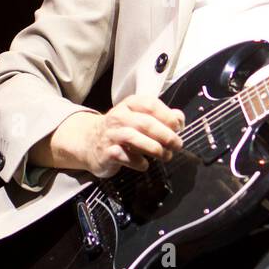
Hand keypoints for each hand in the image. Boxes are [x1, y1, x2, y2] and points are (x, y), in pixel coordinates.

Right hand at [52, 95, 185, 177]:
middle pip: (146, 123)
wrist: (89, 142)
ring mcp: (111, 134)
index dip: (168, 116)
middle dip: (166, 136)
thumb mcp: (140, 117)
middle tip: (177, 145)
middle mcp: (119, 116)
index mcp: (130, 104)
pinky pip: (125, 157)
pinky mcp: (106, 152)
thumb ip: (161, 117)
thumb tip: (179, 119)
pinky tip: (145, 164)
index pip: (151, 104)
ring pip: (135, 138)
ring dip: (155, 149)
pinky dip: (139, 162)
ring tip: (166, 156)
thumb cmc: (122, 129)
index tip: (178, 128)